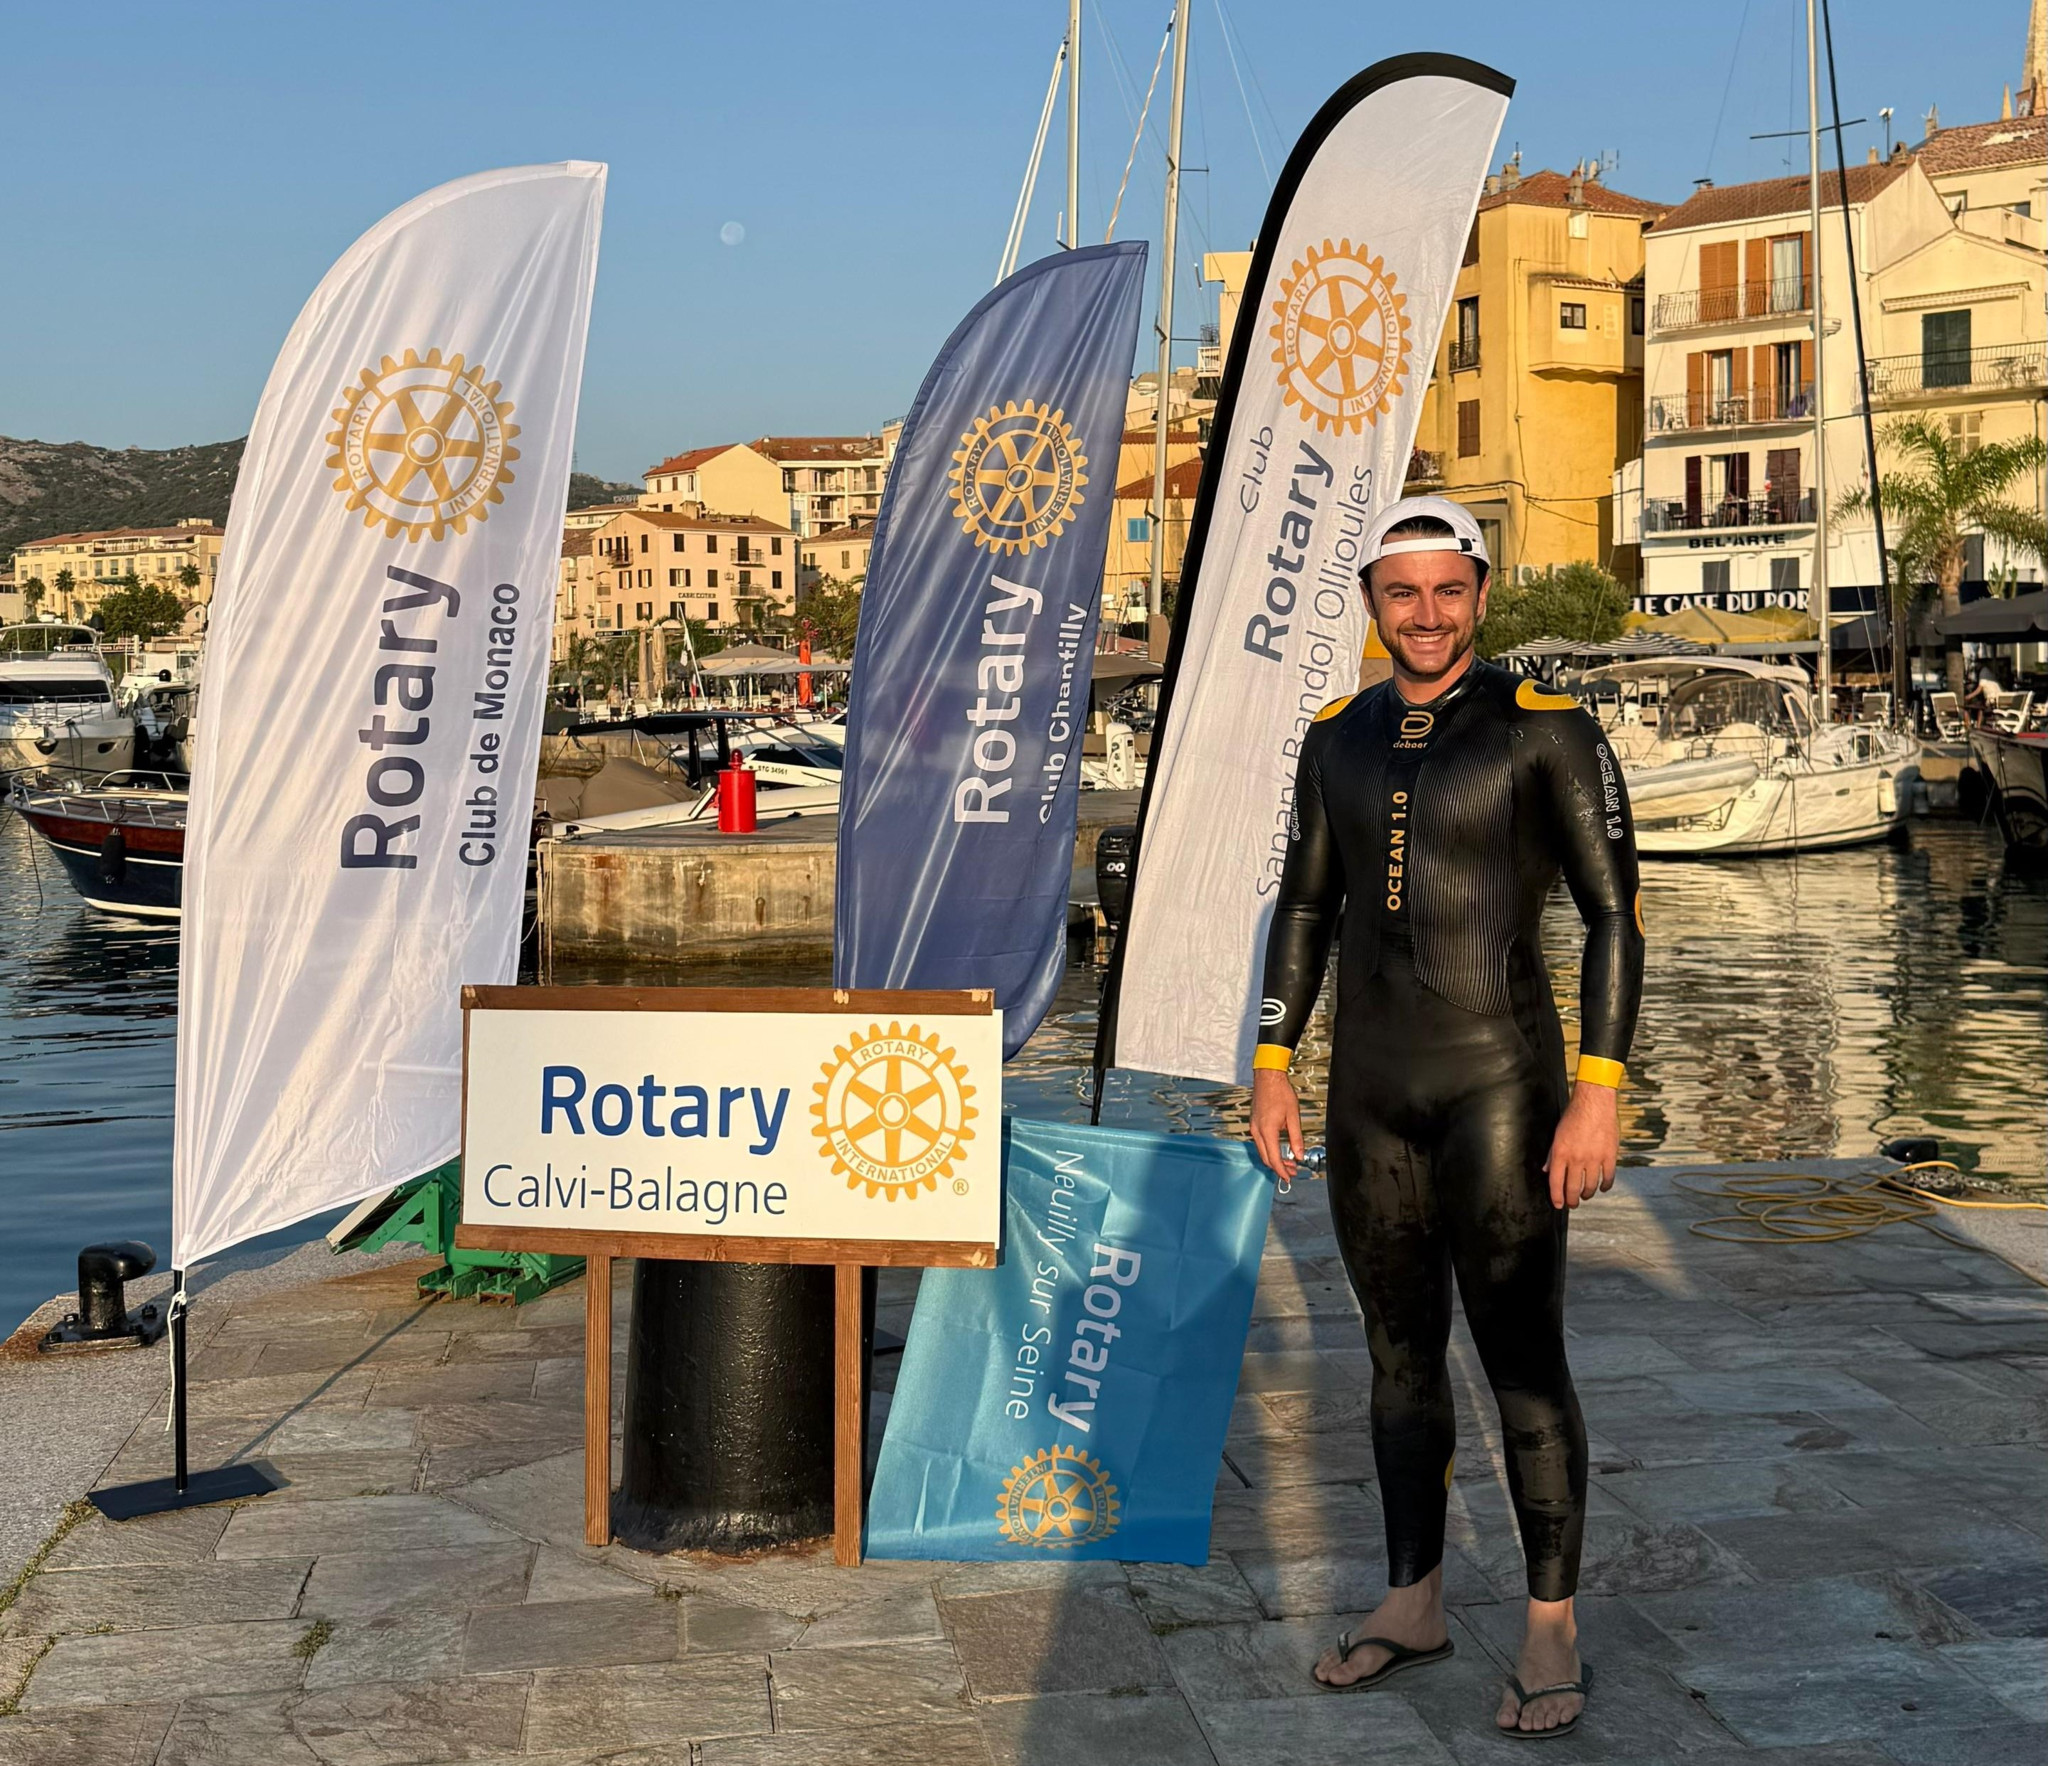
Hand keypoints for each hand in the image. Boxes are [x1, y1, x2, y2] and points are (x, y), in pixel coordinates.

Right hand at [1251, 1069, 1304, 1180]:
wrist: (1268, 1078)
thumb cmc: (1281, 1093)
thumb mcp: (1293, 1117)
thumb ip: (1296, 1138)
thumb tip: (1299, 1155)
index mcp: (1267, 1131)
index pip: (1274, 1158)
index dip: (1282, 1171)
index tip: (1289, 1178)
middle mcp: (1257, 1131)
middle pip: (1266, 1158)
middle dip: (1279, 1168)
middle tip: (1292, 1172)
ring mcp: (1253, 1127)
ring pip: (1262, 1151)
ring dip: (1274, 1159)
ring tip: (1289, 1162)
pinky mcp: (1254, 1124)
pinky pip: (1260, 1143)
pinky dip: (1269, 1150)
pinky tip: (1280, 1149)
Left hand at [1547, 1081, 1618, 1209]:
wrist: (1594, 1103)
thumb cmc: (1574, 1117)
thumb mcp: (1557, 1135)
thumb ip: (1552, 1155)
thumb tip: (1546, 1170)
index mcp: (1561, 1153)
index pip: (1556, 1182)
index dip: (1557, 1197)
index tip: (1558, 1205)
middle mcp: (1577, 1158)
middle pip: (1573, 1188)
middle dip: (1572, 1200)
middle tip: (1573, 1204)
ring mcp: (1594, 1158)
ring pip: (1591, 1186)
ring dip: (1587, 1194)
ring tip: (1585, 1195)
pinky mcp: (1610, 1156)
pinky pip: (1608, 1178)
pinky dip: (1605, 1186)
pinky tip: (1602, 1187)